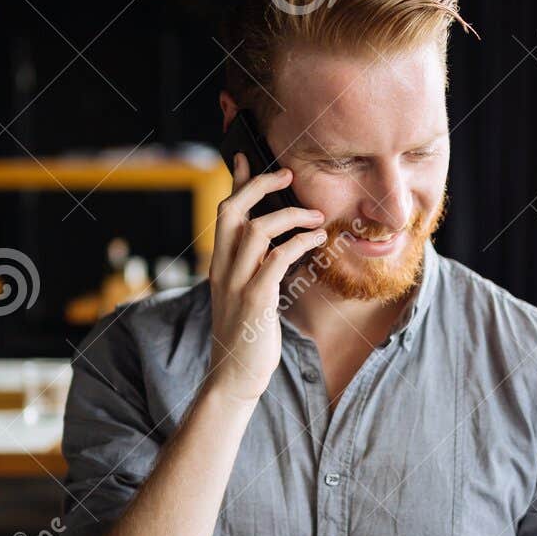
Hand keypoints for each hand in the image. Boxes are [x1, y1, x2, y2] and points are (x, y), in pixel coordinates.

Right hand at [206, 153, 328, 403]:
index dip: (235, 182)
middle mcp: (223, 269)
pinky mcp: (255, 300)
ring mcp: (237, 284)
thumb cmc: (246, 339)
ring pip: (256, 230)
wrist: (234, 377)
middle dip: (259, 186)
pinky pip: (277, 259)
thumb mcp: (245, 298)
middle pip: (232, 211)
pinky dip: (299, 243)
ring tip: (316, 216)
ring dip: (289, 215)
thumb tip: (278, 250)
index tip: (247, 157)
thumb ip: (254, 272)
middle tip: (287, 174)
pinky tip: (317, 240)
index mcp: (219, 266)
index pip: (224, 213)